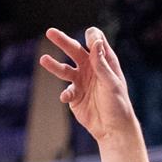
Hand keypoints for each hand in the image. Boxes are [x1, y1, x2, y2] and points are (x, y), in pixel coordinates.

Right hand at [40, 26, 137, 143]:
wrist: (114, 129)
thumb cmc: (118, 105)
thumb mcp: (112, 83)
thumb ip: (102, 64)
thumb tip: (95, 42)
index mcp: (104, 62)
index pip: (96, 41)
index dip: (92, 37)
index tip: (90, 41)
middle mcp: (91, 68)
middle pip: (74, 50)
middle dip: (63, 41)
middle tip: (50, 32)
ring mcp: (81, 81)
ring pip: (64, 69)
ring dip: (54, 65)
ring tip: (43, 59)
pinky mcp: (74, 95)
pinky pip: (66, 91)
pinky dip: (65, 93)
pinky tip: (66, 97)